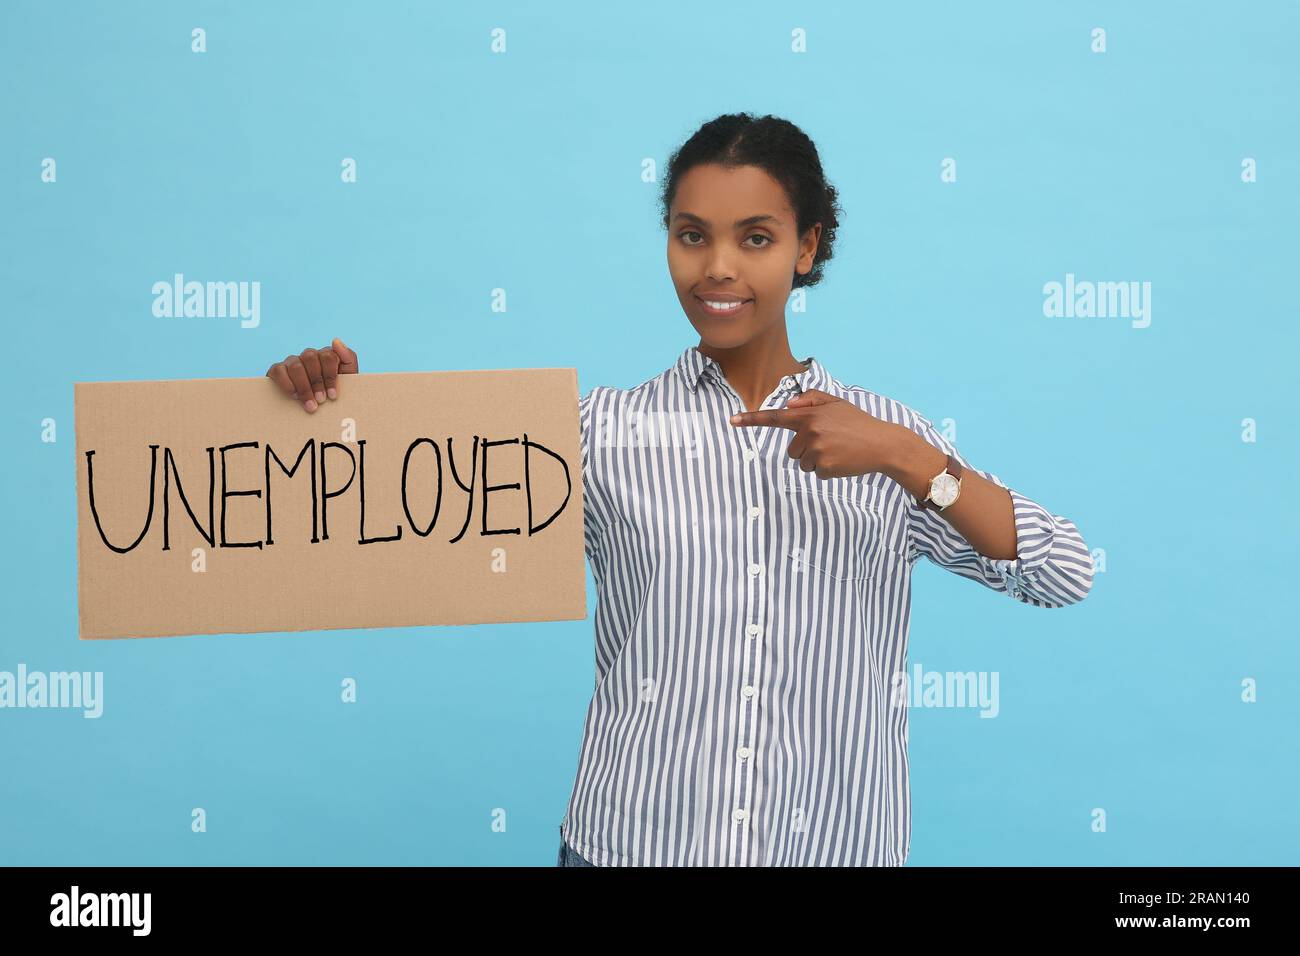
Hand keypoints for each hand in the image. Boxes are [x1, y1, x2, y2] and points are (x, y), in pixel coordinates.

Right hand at [265, 338, 359, 412]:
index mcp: (326, 355)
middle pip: (310, 358)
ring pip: (296, 366)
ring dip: (304, 387)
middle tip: (321, 400)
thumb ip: (348, 358)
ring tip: (310, 404)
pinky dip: (288, 385)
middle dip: (317, 382)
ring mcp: (292, 361)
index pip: (328, 355)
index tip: (333, 395)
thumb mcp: (348, 377)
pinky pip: (279, 371)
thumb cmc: (333, 394)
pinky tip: (295, 396)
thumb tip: (336, 341)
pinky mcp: (277, 370)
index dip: (330, 376)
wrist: (319, 413)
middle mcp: (308, 355)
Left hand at [728, 387, 913, 478]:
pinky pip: (815, 473)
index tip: (731, 421)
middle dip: (807, 449)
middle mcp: (809, 431)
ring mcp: (816, 449)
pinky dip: (827, 470)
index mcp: (809, 414)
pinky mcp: (824, 466)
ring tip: (838, 451)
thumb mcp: (836, 403)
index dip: (751, 419)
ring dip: (817, 461)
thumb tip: (787, 406)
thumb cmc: (857, 423)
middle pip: (791, 451)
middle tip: (831, 443)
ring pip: (802, 463)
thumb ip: (811, 400)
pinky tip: (842, 461)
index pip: (775, 417)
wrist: (882, 443)